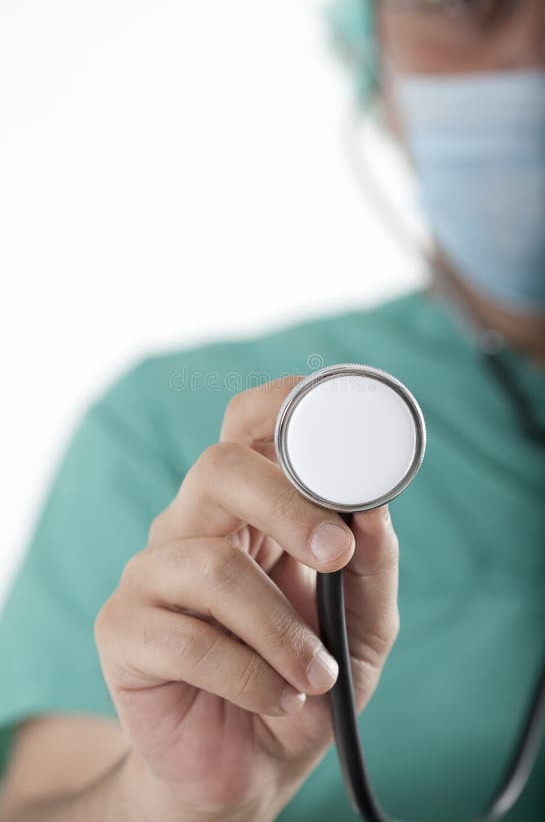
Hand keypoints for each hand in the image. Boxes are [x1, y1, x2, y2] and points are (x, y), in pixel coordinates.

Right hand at [94, 376, 399, 821]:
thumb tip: (374, 508)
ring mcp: (152, 573)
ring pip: (210, 562)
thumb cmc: (307, 681)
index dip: (282, 409)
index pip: (248, 426)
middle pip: (218, 469)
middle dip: (286, 506)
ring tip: (317, 674)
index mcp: (249, 508)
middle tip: (335, 555)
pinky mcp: (123, 630)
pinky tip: (275, 698)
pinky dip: (246, 674)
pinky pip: (184, 637)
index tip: (339, 439)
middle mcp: (194, 525)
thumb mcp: (363, 626)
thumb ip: (371, 565)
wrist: (251, 768)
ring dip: (279, 627)